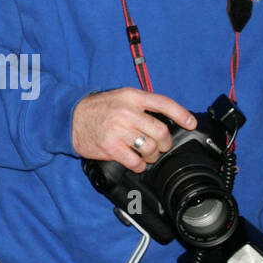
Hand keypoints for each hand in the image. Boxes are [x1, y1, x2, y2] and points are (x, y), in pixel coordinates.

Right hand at [71, 88, 196, 172]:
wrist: (71, 117)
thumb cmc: (99, 109)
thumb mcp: (121, 97)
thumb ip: (142, 105)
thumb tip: (166, 119)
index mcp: (132, 97)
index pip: (164, 104)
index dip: (182, 114)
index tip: (191, 123)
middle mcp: (127, 112)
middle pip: (161, 131)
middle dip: (165, 143)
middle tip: (161, 146)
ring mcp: (118, 130)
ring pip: (150, 148)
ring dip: (152, 156)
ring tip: (147, 155)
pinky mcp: (110, 146)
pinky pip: (135, 161)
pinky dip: (139, 165)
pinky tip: (136, 163)